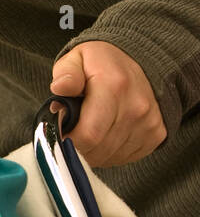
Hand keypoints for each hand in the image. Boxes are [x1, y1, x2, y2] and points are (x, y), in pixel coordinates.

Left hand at [49, 42, 166, 166]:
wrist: (142, 61)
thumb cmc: (101, 64)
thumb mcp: (77, 58)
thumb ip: (66, 73)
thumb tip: (59, 88)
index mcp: (114, 86)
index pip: (88, 134)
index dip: (68, 141)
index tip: (60, 134)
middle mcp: (136, 107)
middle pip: (99, 149)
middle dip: (79, 148)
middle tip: (71, 133)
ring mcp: (149, 123)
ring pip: (111, 157)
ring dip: (93, 152)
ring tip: (88, 131)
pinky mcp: (156, 134)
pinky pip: (125, 157)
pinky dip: (110, 153)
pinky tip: (105, 135)